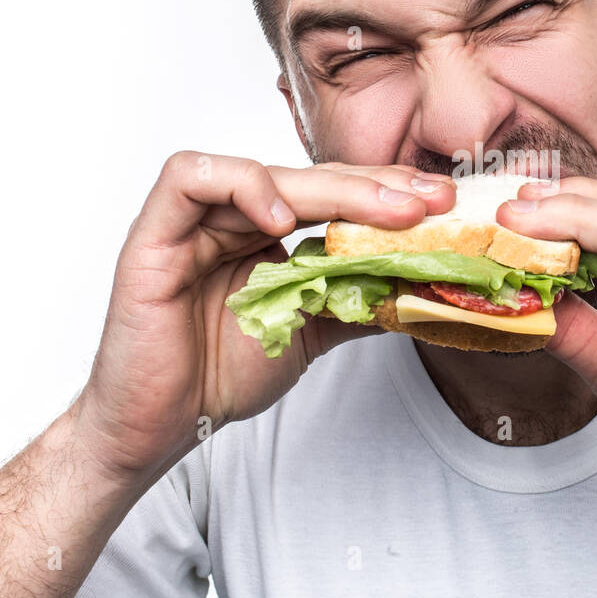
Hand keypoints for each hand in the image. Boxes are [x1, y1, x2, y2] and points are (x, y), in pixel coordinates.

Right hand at [74, 153, 455, 484]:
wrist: (158, 426)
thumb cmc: (219, 376)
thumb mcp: (311, 334)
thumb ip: (358, 304)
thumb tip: (424, 289)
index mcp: (267, 234)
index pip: (333, 195)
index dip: (386, 194)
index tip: (442, 205)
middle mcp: (233, 218)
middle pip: (310, 178)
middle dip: (376, 185)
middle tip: (431, 200)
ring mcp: (193, 221)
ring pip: (264, 171)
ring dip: (330, 187)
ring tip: (382, 212)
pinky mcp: (154, 232)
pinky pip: (190, 177)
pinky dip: (242, 188)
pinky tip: (279, 222)